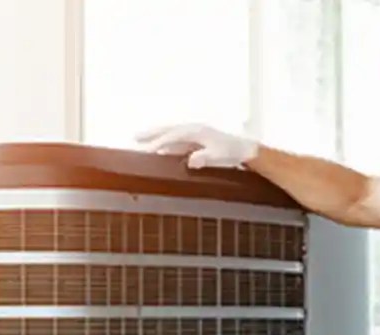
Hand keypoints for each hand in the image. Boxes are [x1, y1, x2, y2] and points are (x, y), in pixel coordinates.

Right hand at [135, 123, 259, 168]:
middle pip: (168, 129)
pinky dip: (165, 142)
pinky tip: (159, 150)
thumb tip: (191, 161)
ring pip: (171, 132)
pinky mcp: (195, 139)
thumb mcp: (218, 156)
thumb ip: (204, 158)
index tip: (147, 150)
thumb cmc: (231, 152)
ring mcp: (194, 133)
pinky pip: (176, 139)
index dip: (159, 143)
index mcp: (196, 132)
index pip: (172, 136)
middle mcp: (193, 129)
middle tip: (135, 137)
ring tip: (140, 139)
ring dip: (156, 135)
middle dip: (151, 133)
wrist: (244, 149)